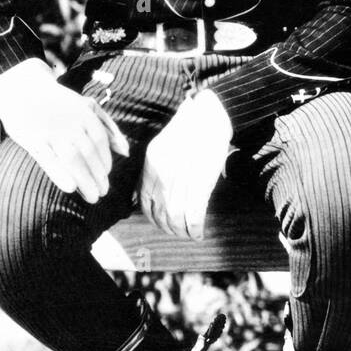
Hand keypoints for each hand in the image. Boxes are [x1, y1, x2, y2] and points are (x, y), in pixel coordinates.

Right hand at [0, 58, 129, 204]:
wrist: (21, 89)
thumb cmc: (60, 104)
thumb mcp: (87, 107)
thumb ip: (108, 128)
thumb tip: (126, 152)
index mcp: (84, 114)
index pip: (100, 142)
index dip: (105, 161)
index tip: (105, 176)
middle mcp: (70, 122)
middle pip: (89, 154)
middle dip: (98, 176)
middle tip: (102, 193)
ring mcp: (51, 131)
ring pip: (72, 159)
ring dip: (85, 180)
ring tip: (92, 196)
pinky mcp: (32, 139)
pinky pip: (48, 160)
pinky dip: (60, 174)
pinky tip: (70, 188)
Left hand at [138, 90, 232, 239]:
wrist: (210, 115)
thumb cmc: (188, 130)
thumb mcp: (161, 147)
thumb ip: (152, 171)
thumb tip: (140, 197)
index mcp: (152, 163)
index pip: (145, 201)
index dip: (151, 218)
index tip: (160, 224)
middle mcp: (164, 172)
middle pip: (160, 212)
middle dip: (167, 228)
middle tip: (176, 232)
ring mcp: (183, 177)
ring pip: (176, 216)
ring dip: (181, 231)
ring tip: (187, 235)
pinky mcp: (202, 181)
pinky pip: (194, 213)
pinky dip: (195, 228)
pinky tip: (198, 234)